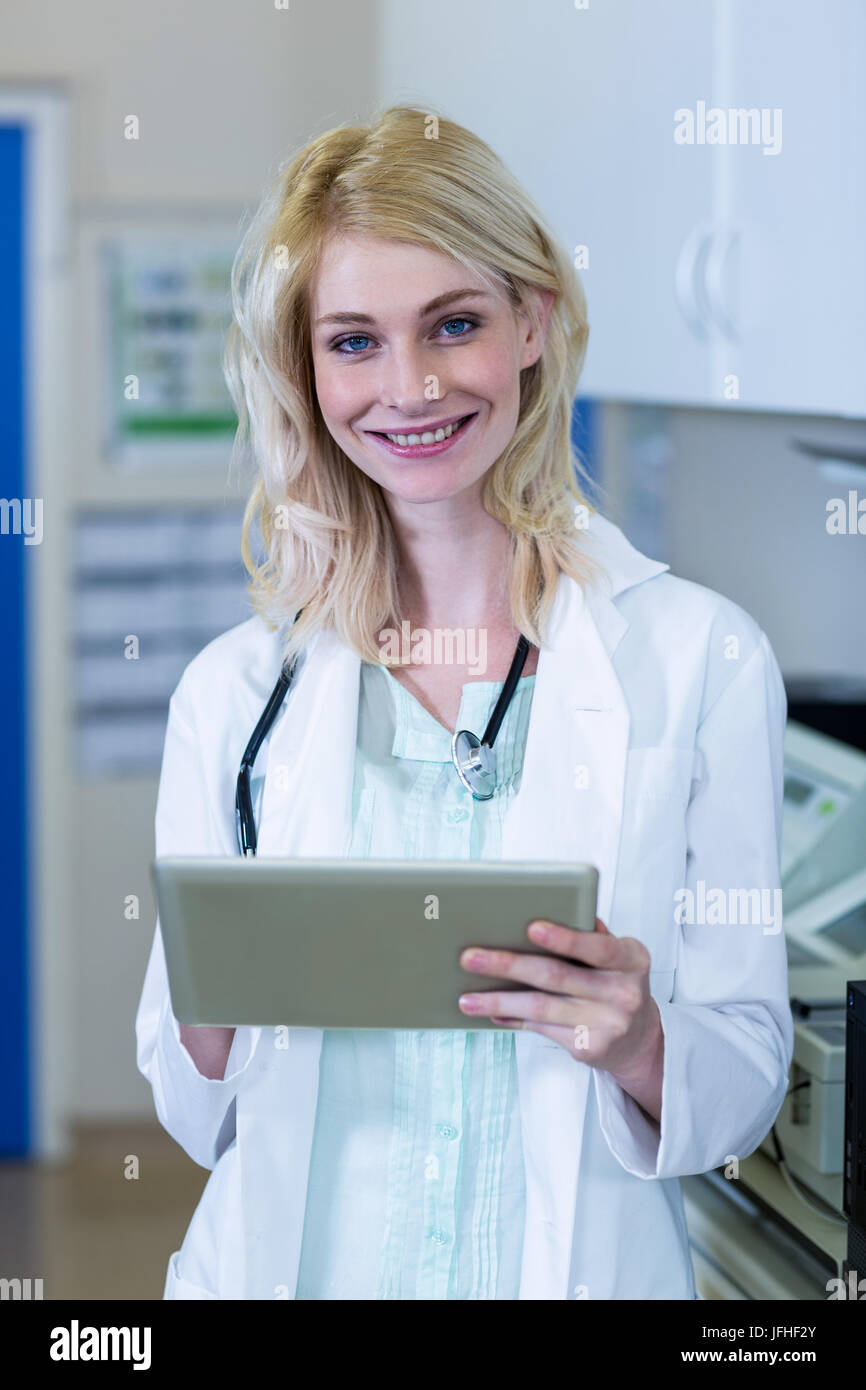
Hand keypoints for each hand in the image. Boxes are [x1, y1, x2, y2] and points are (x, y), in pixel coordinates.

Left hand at [457, 918, 663, 1121]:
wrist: (639, 1040)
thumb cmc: (616, 983)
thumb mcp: (616, 955)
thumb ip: (590, 935)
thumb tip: (547, 912)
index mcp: (631, 959)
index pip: (597, 947)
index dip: (564, 938)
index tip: (531, 928)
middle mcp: (623, 992)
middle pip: (556, 976)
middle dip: (509, 965)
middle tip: (470, 958)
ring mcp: (606, 1024)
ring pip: (541, 1007)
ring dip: (499, 1000)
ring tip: (466, 998)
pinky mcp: (588, 1048)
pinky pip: (541, 1028)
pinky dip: (513, 1018)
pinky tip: (491, 1010)